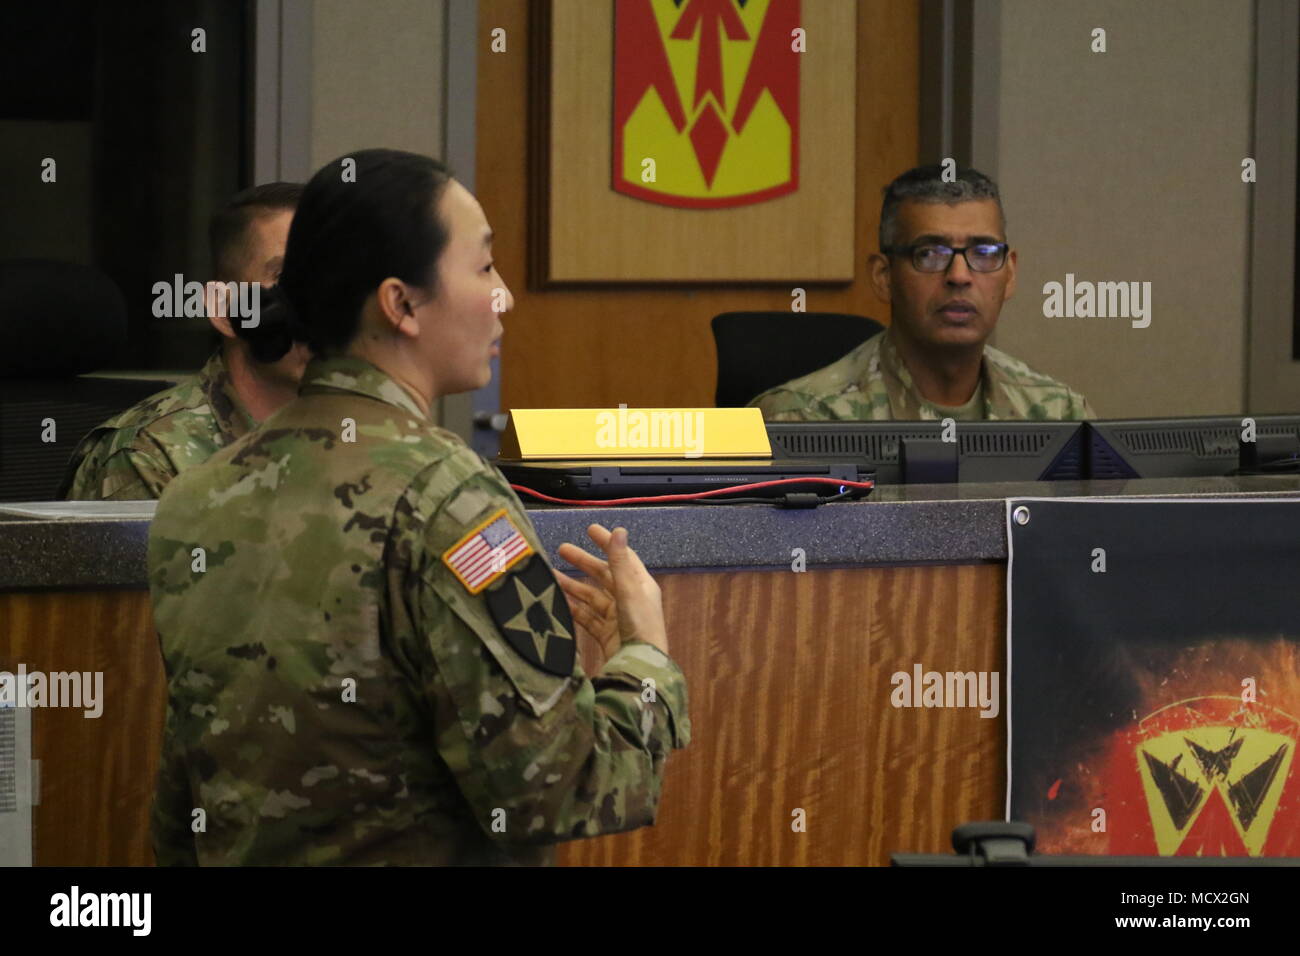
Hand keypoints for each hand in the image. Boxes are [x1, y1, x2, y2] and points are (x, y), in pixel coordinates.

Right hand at [556, 524, 668, 665]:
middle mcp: (630, 599)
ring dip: (573, 586)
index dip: (607, 543)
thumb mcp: (629, 590)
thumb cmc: (641, 626)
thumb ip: (619, 562)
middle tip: (561, 549)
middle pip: (604, 576)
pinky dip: (573, 609)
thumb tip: (618, 529)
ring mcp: (617, 618)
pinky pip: (586, 617)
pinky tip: (557, 602)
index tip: (590, 529)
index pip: (622, 557)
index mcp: (641, 585)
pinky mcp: (605, 635)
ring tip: (550, 576)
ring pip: (591, 597)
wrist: (640, 667)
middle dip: (583, 562)